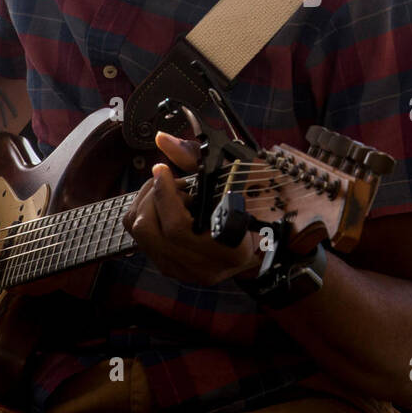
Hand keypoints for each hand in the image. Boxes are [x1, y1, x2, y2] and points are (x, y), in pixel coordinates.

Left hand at [121, 131, 261, 286]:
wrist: (271, 230)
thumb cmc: (259, 197)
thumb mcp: (237, 172)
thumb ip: (196, 157)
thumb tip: (162, 140)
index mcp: (230, 249)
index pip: (177, 228)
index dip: (164, 195)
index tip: (163, 169)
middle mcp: (206, 267)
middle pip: (149, 230)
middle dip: (152, 195)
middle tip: (171, 179)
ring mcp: (187, 272)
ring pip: (140, 234)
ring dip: (147, 203)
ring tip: (171, 192)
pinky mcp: (174, 269)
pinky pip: (141, 240)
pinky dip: (147, 215)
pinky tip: (167, 205)